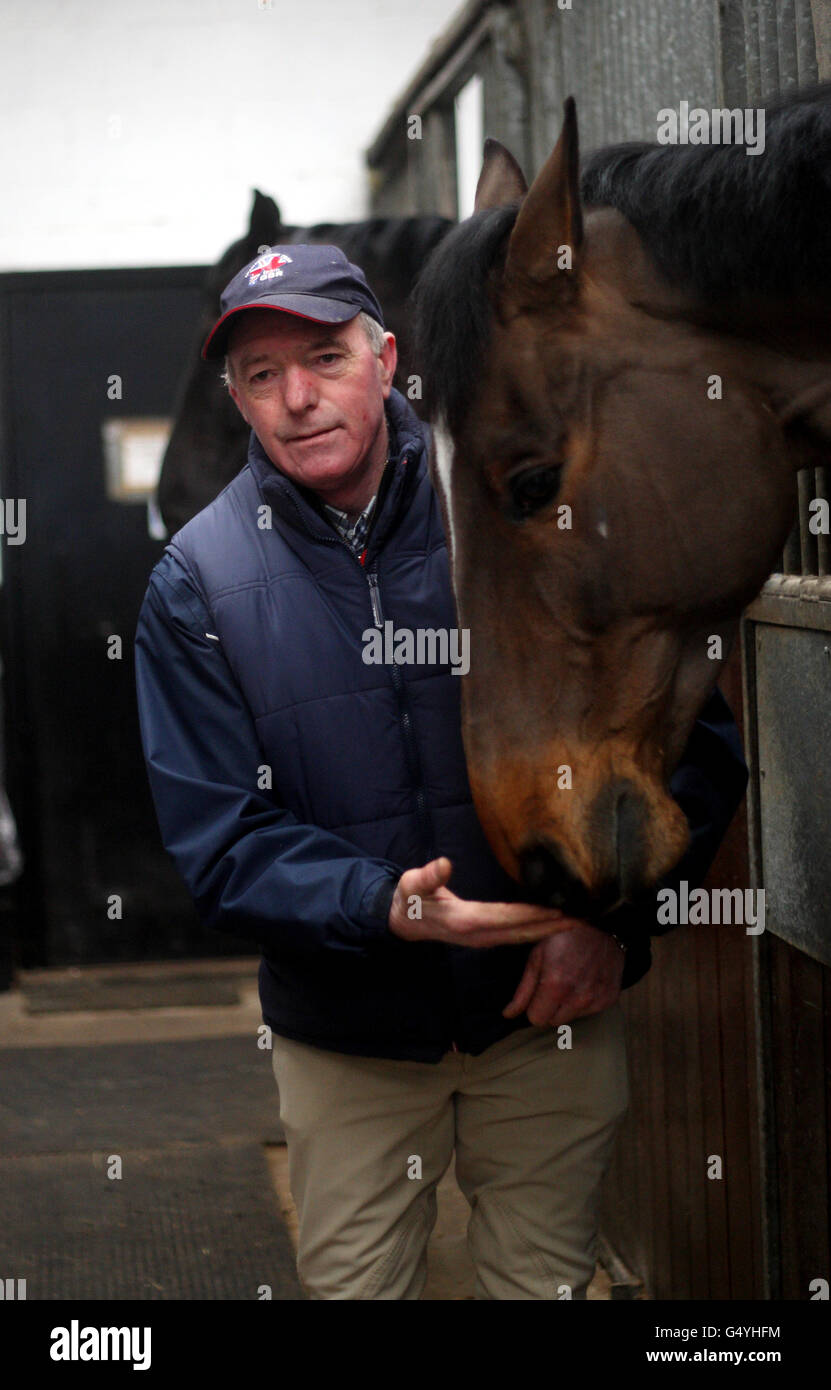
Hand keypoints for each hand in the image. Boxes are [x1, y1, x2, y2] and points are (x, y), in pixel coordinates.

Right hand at [388, 857, 569, 947]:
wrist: (403, 922)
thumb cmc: (409, 900)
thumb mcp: (411, 885)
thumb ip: (426, 877)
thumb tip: (444, 864)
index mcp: (464, 921)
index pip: (506, 918)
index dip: (533, 914)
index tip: (559, 909)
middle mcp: (477, 935)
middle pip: (522, 932)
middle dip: (552, 925)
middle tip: (584, 917)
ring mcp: (482, 939)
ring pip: (522, 937)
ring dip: (550, 930)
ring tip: (578, 921)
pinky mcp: (485, 937)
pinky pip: (517, 936)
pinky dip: (538, 931)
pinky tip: (554, 925)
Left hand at [502, 920, 624, 1026]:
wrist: (600, 923)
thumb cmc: (562, 936)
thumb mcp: (536, 956)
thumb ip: (523, 990)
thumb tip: (508, 1015)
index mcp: (556, 986)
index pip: (537, 1019)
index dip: (534, 1006)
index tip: (538, 990)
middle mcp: (579, 997)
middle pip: (554, 1021)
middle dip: (550, 1006)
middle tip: (554, 982)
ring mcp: (597, 999)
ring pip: (571, 1017)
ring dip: (567, 1005)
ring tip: (570, 979)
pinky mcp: (609, 998)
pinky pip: (589, 1011)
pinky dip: (584, 1001)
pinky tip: (585, 980)